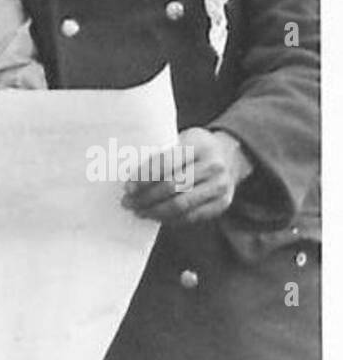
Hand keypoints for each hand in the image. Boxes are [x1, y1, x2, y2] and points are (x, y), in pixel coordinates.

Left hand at [123, 127, 252, 224]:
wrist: (231, 156)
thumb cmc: (196, 149)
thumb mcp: (183, 140)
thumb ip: (163, 154)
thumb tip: (128, 174)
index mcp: (199, 144)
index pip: (165, 163)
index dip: (144, 177)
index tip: (128, 187)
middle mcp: (213, 165)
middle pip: (171, 186)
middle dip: (145, 197)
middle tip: (128, 202)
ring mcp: (220, 185)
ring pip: (180, 205)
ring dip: (154, 211)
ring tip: (139, 211)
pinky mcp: (222, 203)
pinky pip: (191, 216)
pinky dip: (170, 219)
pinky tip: (156, 216)